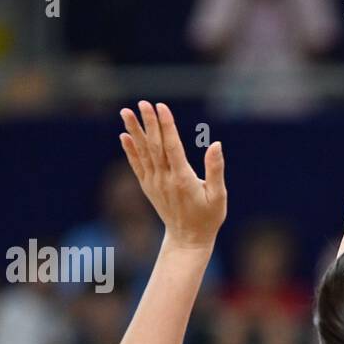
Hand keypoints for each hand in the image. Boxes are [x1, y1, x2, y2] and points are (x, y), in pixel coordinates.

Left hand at [118, 101, 226, 248]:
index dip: (166, 126)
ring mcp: (154, 183)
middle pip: (155, 146)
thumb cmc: (208, 217)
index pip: (172, 147)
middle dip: (149, 123)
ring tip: (126, 112)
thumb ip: (216, 170)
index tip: (161, 108)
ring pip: (143, 153)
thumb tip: (216, 144)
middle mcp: (165, 180)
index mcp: (183, 180)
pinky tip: (125, 135)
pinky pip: (137, 165)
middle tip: (143, 103)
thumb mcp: (219, 196)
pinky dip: (130, 150)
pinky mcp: (148, 187)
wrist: (188, 239)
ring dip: (134, 131)